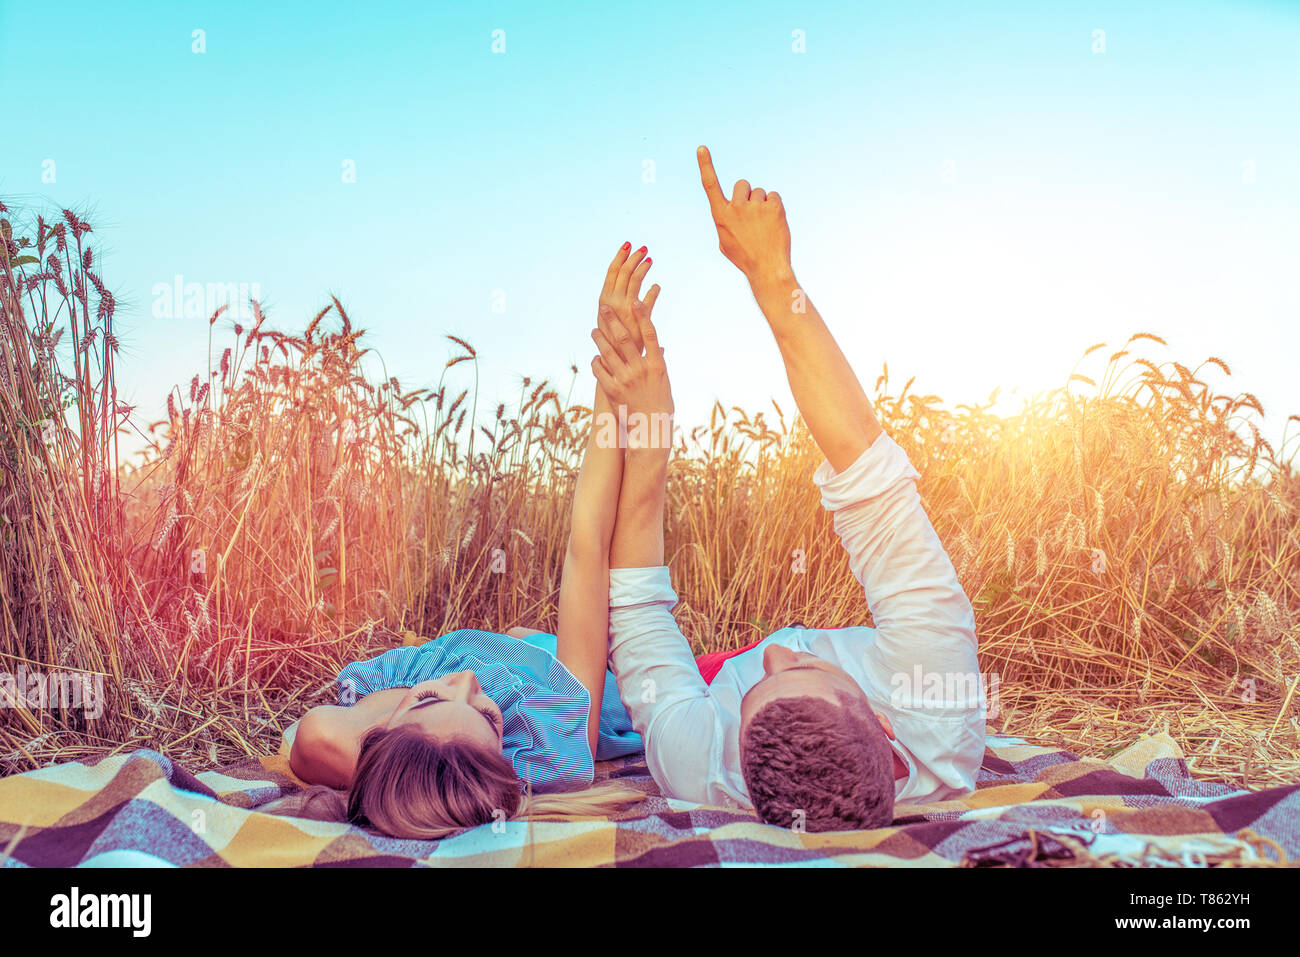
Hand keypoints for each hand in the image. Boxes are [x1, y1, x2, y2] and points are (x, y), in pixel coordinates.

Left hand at [590, 302, 673, 420]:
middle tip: (604, 308)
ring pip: (608, 352)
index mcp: (657, 365)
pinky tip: (595, 358)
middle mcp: (640, 369)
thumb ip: (658, 363)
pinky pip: (599, 371)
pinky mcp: (612, 390)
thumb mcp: (664, 382)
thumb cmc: (660, 405)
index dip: (642, 316)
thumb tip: (659, 347)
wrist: (650, 429)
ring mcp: (625, 380)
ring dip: (599, 339)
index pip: (649, 334)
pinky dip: (596, 362)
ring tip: (594, 330)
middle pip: (624, 339)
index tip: (635, 301)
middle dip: (612, 321)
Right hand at [598, 242, 658, 354]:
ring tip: (650, 259)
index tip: (627, 246)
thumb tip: (640, 290)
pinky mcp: (637, 317)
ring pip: (634, 280)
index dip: (620, 257)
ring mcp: (625, 308)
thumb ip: (624, 303)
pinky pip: (647, 298)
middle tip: (643, 248)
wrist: (616, 361)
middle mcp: (612, 301)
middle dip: (632, 258)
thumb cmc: (615, 341)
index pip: (612, 272)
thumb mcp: (613, 319)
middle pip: (623, 272)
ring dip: (642, 267)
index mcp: (604, 300)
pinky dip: (653, 291)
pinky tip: (657, 287)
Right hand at [696, 145, 792, 285]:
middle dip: (747, 195)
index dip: (705, 165)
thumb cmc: (745, 257)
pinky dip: (775, 208)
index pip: (710, 185)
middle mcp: (736, 208)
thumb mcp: (725, 242)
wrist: (767, 269)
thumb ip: (725, 221)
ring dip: (762, 205)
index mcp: (721, 216)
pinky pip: (774, 196)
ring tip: (764, 226)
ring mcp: (755, 207)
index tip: (701, 148)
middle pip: (741, 184)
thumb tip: (729, 210)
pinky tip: (773, 225)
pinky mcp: (773, 207)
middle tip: (752, 216)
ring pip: (759, 192)